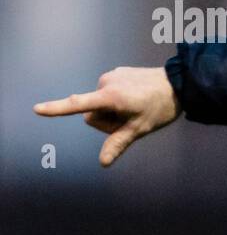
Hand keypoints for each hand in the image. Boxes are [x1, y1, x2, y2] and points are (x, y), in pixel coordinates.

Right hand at [34, 66, 180, 166]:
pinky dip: (118, 99)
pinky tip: (138, 98)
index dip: (56, 109)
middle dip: (107, 121)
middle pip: (92, 114)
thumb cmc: (161, 107)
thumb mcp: (140, 128)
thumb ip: (118, 143)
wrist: (180, 82)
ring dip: (113, 110)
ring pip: (100, 104)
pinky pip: (109, 93)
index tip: (37, 109)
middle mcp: (106, 83)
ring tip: (137, 107)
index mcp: (110, 97)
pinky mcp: (116, 73)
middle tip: (133, 118)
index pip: (78, 105)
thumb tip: (103, 162)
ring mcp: (111, 76)